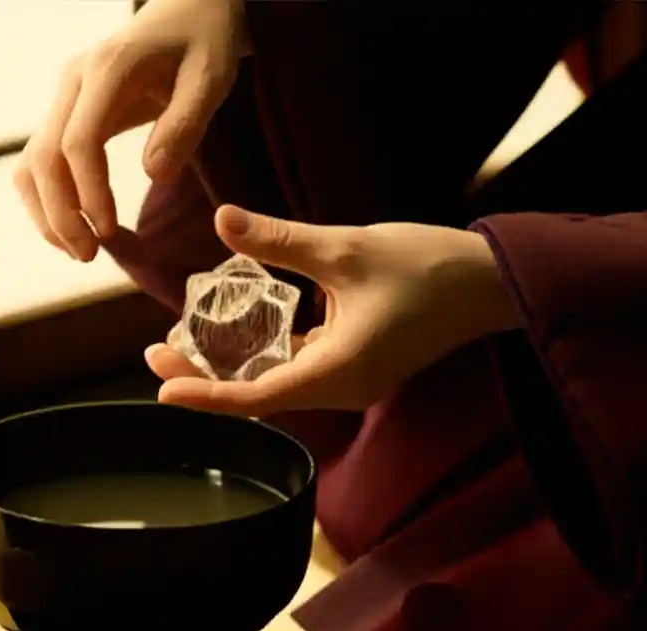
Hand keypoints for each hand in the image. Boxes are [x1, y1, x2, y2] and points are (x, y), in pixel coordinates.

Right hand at [13, 0, 247, 260]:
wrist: (186, 11)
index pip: (78, 141)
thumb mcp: (211, 78)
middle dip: (60, 214)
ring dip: (47, 213)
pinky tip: (74, 229)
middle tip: (90, 256)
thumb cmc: (204, 42)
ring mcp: (64, 96)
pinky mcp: (65, 111)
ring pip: (30, 162)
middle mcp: (74, 80)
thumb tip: (154, 175)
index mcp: (108, 68)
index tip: (109, 231)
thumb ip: (184, 124)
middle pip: (43, 157)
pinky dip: (48, 200)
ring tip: (80, 252)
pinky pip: (39, 161)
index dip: (87, 192)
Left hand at [145, 205, 521, 415]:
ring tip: (180, 341)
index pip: (257, 395)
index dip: (206, 394)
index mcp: (339, 371)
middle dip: (205, 377)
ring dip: (229, 365)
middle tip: (155, 352)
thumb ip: (280, 240)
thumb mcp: (346, 248)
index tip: (162, 387)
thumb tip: (222, 219)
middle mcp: (342, 386)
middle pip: (258, 393)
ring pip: (275, 381)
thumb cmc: (427, 266)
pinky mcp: (356, 363)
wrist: (491, 281)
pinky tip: (233, 332)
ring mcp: (350, 378)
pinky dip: (261, 354)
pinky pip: (297, 368)